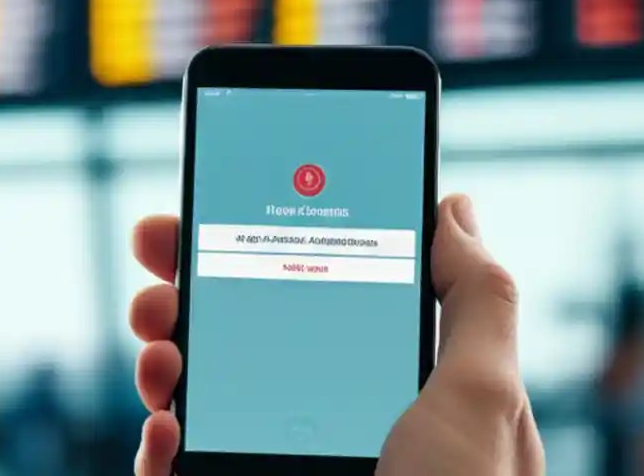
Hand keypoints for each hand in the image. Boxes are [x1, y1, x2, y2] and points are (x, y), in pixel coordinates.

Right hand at [129, 195, 545, 474]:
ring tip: (163, 346)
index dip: (269, 233)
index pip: (321, 285)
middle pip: (244, 325)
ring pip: (200, 386)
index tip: (222, 194)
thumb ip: (477, 298)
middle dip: (192, 276)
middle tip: (157, 247)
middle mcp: (328, 417)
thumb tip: (455, 207)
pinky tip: (166, 427)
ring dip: (165, 346)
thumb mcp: (486, 402)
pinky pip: (177, 463)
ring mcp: (275, 460)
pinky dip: (158, 436)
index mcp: (391, 382)